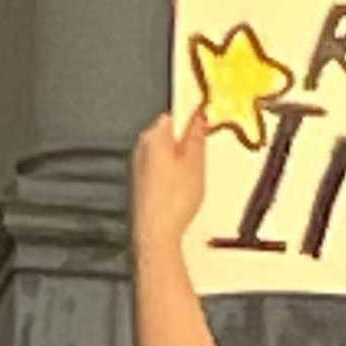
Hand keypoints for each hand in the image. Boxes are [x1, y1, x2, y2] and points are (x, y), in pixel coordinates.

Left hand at [132, 110, 209, 244]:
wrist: (155, 230)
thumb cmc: (174, 200)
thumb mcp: (196, 164)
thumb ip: (196, 137)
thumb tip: (198, 118)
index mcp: (155, 137)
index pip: (175, 115)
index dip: (192, 120)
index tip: (205, 126)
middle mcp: (142, 146)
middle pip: (169, 133)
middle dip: (186, 141)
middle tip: (203, 158)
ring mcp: (139, 163)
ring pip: (165, 151)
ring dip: (180, 158)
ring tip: (193, 178)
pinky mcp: (140, 179)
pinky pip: (159, 166)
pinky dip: (172, 172)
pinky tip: (181, 188)